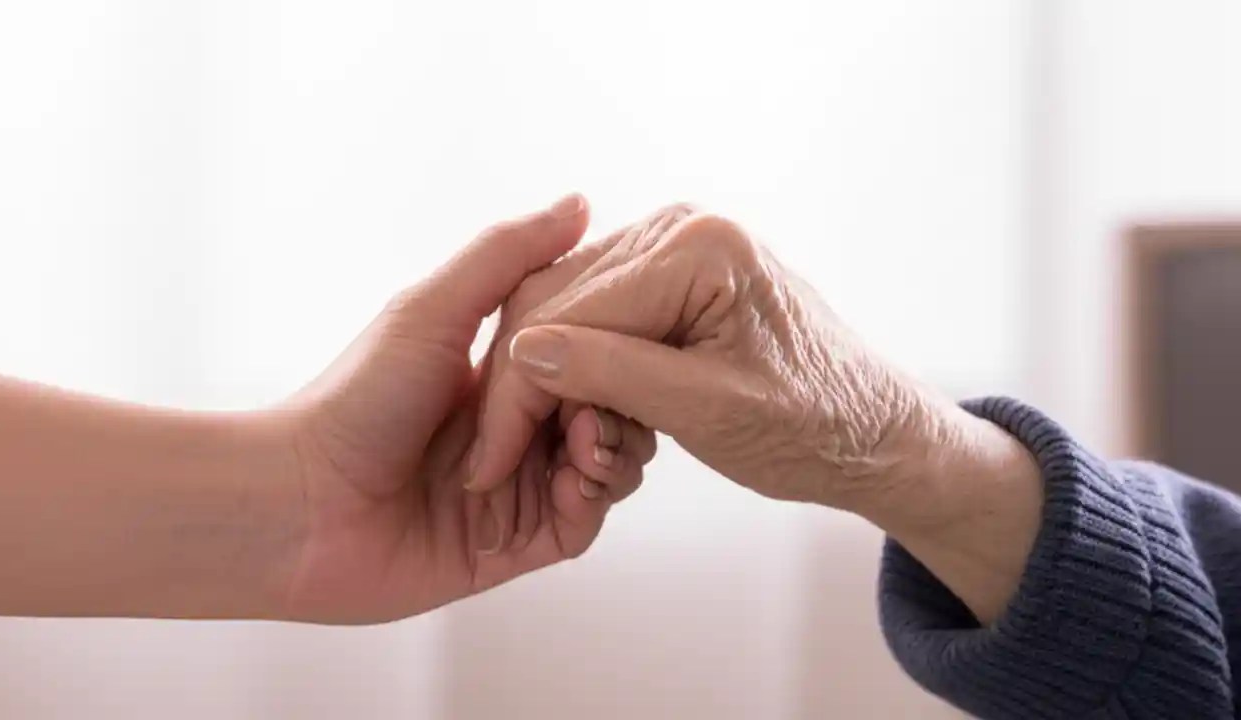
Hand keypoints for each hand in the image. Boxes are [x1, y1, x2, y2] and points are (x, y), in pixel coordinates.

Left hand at [275, 195, 652, 623]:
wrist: (300, 504)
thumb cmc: (356, 398)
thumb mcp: (434, 308)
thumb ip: (507, 256)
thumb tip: (579, 202)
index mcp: (504, 376)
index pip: (591, 358)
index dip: (616, 349)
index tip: (631, 337)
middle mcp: (517, 431)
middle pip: (610, 414)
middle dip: (623, 406)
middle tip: (605, 405)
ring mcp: (518, 489)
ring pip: (606, 470)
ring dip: (613, 452)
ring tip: (586, 443)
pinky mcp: (516, 545)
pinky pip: (582, 526)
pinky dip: (592, 502)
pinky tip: (575, 481)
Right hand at [468, 207, 1042, 622]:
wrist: (869, 431)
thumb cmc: (813, 427)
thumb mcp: (710, 412)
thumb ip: (615, 376)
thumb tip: (525, 355)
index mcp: (699, 245)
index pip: (570, 314)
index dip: (520, 393)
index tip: (488, 461)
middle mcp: (680, 226)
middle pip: (556, 302)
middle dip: (529, 387)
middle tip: (509, 462)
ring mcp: (672, 246)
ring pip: (565, 310)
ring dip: (556, 382)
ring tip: (576, 445)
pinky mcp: (669, 274)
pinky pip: (595, 316)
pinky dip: (582, 371)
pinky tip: (596, 417)